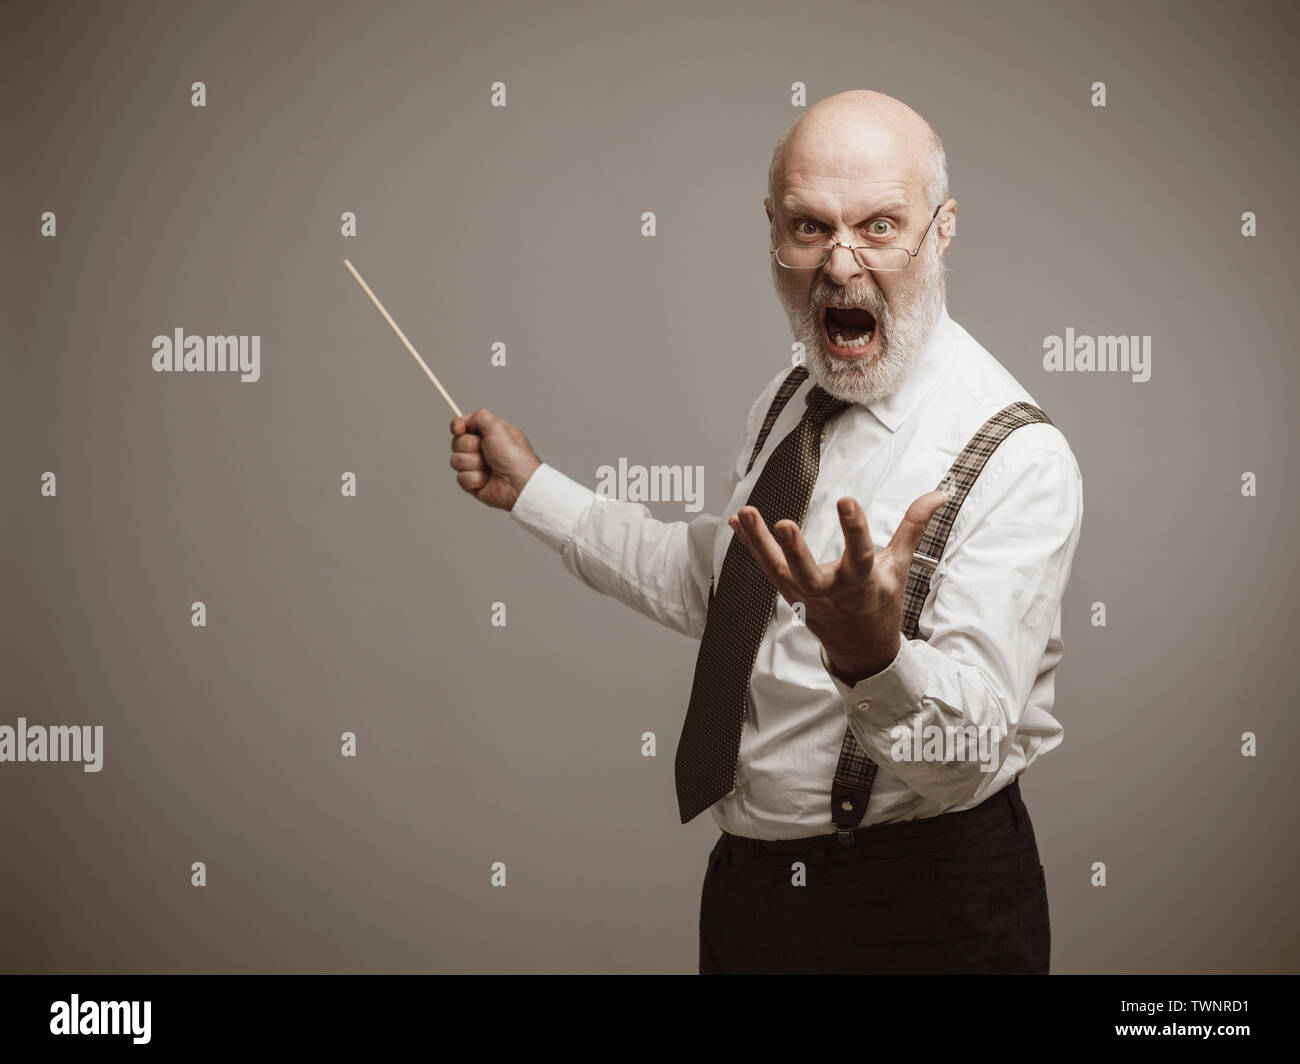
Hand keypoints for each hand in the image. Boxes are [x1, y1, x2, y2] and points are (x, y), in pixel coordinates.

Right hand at [449, 409, 541, 510]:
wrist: (518, 484)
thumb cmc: (514, 457)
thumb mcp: (497, 427)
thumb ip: (479, 417)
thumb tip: (464, 419)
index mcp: (487, 434)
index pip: (462, 426)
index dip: (458, 427)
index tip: (459, 429)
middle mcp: (480, 449)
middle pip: (456, 443)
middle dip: (470, 447)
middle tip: (486, 451)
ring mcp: (475, 466)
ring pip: (456, 461)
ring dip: (473, 464)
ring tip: (489, 467)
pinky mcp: (472, 482)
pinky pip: (461, 478)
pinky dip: (475, 479)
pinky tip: (487, 479)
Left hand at [727, 490, 949, 683]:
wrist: (862, 649)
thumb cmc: (881, 601)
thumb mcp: (900, 566)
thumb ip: (913, 527)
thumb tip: (940, 492)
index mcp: (863, 582)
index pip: (860, 553)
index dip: (854, 528)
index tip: (847, 500)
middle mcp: (831, 591)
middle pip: (809, 573)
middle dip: (795, 550)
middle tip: (783, 523)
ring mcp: (805, 596)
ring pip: (778, 570)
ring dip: (759, 542)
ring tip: (745, 511)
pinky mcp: (788, 595)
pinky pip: (766, 568)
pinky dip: (751, 545)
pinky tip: (736, 520)